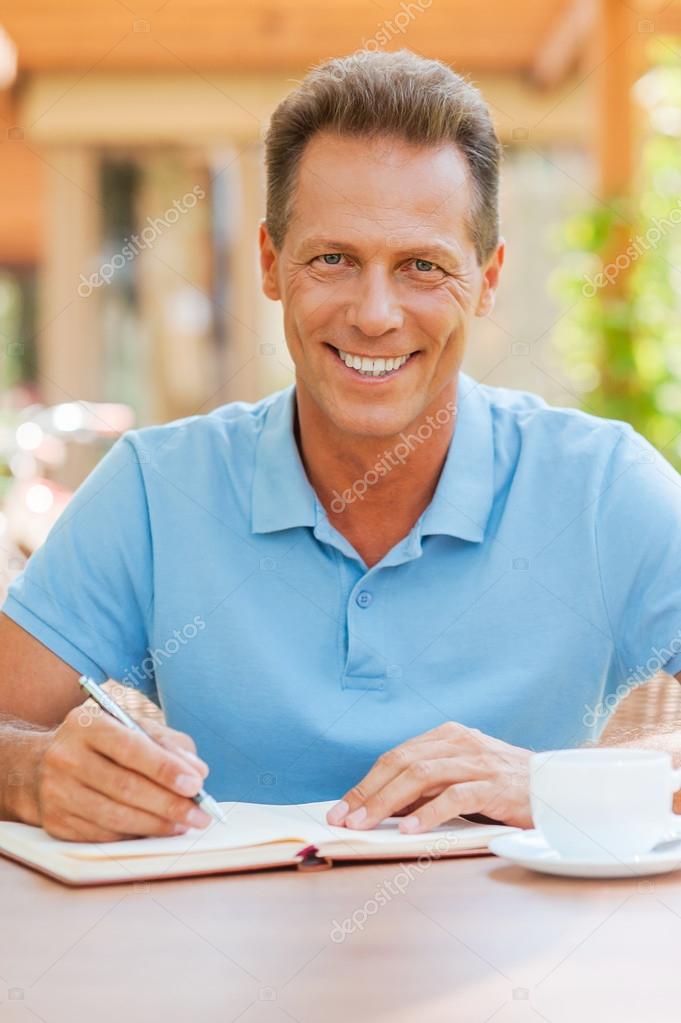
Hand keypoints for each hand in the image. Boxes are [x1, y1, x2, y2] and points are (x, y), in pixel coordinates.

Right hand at [31, 702, 212, 841]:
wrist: (40, 766)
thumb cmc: (100, 743)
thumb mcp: (129, 727)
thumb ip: (167, 743)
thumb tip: (197, 772)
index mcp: (86, 724)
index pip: (130, 748)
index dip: (165, 768)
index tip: (196, 784)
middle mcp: (66, 757)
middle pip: (125, 787)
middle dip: (169, 803)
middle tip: (200, 813)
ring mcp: (57, 792)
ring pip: (116, 816)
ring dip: (157, 824)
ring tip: (184, 825)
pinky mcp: (56, 823)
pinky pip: (104, 835)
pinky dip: (135, 835)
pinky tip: (156, 830)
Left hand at [326, 721, 532, 832]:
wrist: (557, 787)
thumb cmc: (504, 786)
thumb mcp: (461, 777)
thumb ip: (427, 785)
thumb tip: (381, 806)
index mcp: (447, 736)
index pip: (396, 757)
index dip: (366, 782)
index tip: (342, 807)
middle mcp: (460, 742)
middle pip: (402, 763)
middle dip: (369, 792)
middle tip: (345, 818)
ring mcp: (478, 761)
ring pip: (422, 777)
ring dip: (388, 803)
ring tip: (366, 824)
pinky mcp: (496, 785)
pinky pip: (456, 796)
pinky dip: (429, 813)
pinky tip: (411, 830)